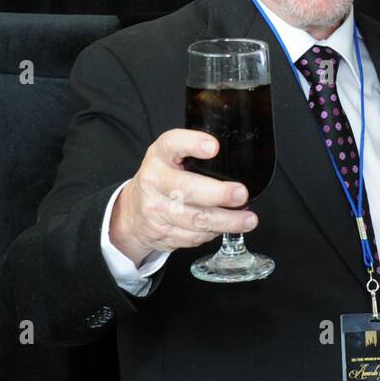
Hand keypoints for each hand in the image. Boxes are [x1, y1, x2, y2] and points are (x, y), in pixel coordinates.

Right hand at [109, 129, 258, 266]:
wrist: (132, 213)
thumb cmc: (162, 179)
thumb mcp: (170, 156)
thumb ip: (194, 151)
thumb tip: (237, 154)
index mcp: (159, 156)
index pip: (172, 144)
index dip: (192, 144)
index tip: (213, 147)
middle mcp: (154, 181)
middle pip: (187, 189)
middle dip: (219, 194)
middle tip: (241, 194)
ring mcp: (157, 210)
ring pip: (195, 219)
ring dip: (225, 221)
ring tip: (247, 220)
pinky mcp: (163, 233)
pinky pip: (194, 236)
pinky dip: (212, 233)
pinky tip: (224, 227)